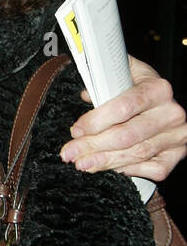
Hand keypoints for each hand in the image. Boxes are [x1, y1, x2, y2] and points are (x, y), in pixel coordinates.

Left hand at [60, 56, 186, 180]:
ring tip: (83, 163)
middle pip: (126, 135)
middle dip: (93, 146)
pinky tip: (111, 168)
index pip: (123, 107)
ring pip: (137, 154)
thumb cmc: (140, 89)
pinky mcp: (178, 154)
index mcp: (158, 89)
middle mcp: (171, 113)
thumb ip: (104, 81)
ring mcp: (177, 135)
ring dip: (105, 162)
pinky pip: (152, 169)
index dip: (96, 121)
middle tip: (70, 153)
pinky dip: (129, 170)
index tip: (76, 130)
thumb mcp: (125, 75)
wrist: (165, 103)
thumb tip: (86, 96)